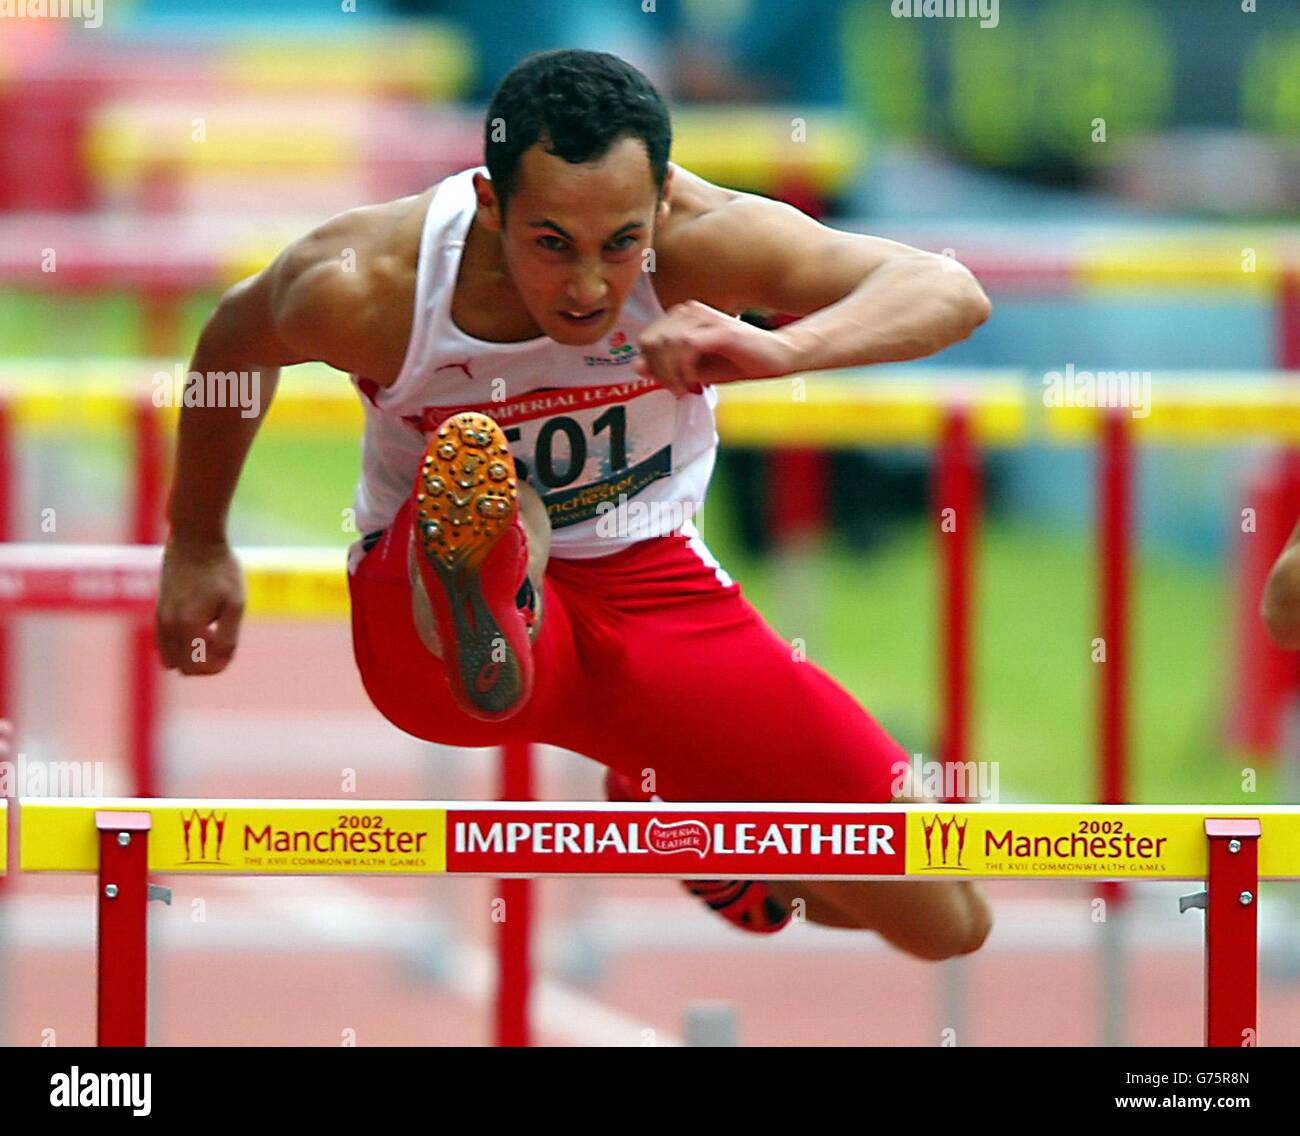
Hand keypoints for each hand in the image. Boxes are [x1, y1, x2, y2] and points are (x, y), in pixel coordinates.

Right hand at [156, 539, 245, 674]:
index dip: (218, 666)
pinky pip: (164, 644)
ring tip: (212, 630)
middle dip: (205, 663)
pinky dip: (181, 645)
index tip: (230, 647)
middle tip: (222, 636)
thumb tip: (220, 662)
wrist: (195, 540)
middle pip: (183, 668)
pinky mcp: (158, 611)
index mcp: (188, 627)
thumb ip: (228, 637)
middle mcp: (168, 626)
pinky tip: (200, 624)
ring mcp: (159, 619)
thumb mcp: (235, 604)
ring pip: (170, 658)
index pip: (197, 669)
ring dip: (192, 655)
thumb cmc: (220, 570)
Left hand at [633, 301, 798, 396]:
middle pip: (652, 341)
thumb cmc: (739, 362)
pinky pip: (687, 347)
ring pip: (667, 344)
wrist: (778, 358)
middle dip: (659, 372)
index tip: (670, 385)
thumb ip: (667, 366)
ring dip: (672, 374)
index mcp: (682, 317)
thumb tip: (636, 366)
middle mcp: (690, 311)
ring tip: (687, 388)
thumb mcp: (695, 369)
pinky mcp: (720, 330)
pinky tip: (695, 382)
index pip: (648, 339)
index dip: (651, 366)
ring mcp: (705, 318)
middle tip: (677, 390)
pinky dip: (685, 370)